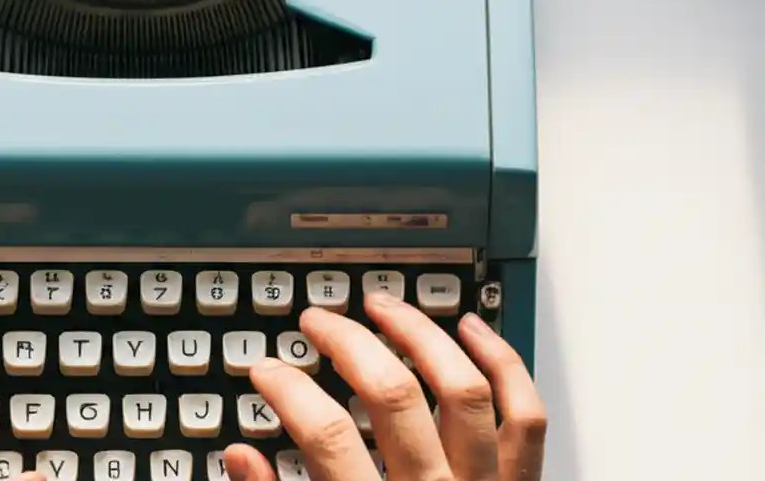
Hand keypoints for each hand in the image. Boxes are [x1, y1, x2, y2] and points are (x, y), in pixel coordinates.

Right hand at [226, 294, 545, 480]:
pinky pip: (526, 417)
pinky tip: (470, 329)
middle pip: (393, 397)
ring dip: (421, 336)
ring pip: (464, 391)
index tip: (265, 369)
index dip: (287, 390)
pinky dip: (503, 363)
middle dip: (347, 344)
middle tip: (316, 322)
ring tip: (383, 306)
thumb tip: (239, 457)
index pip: (325, 436)